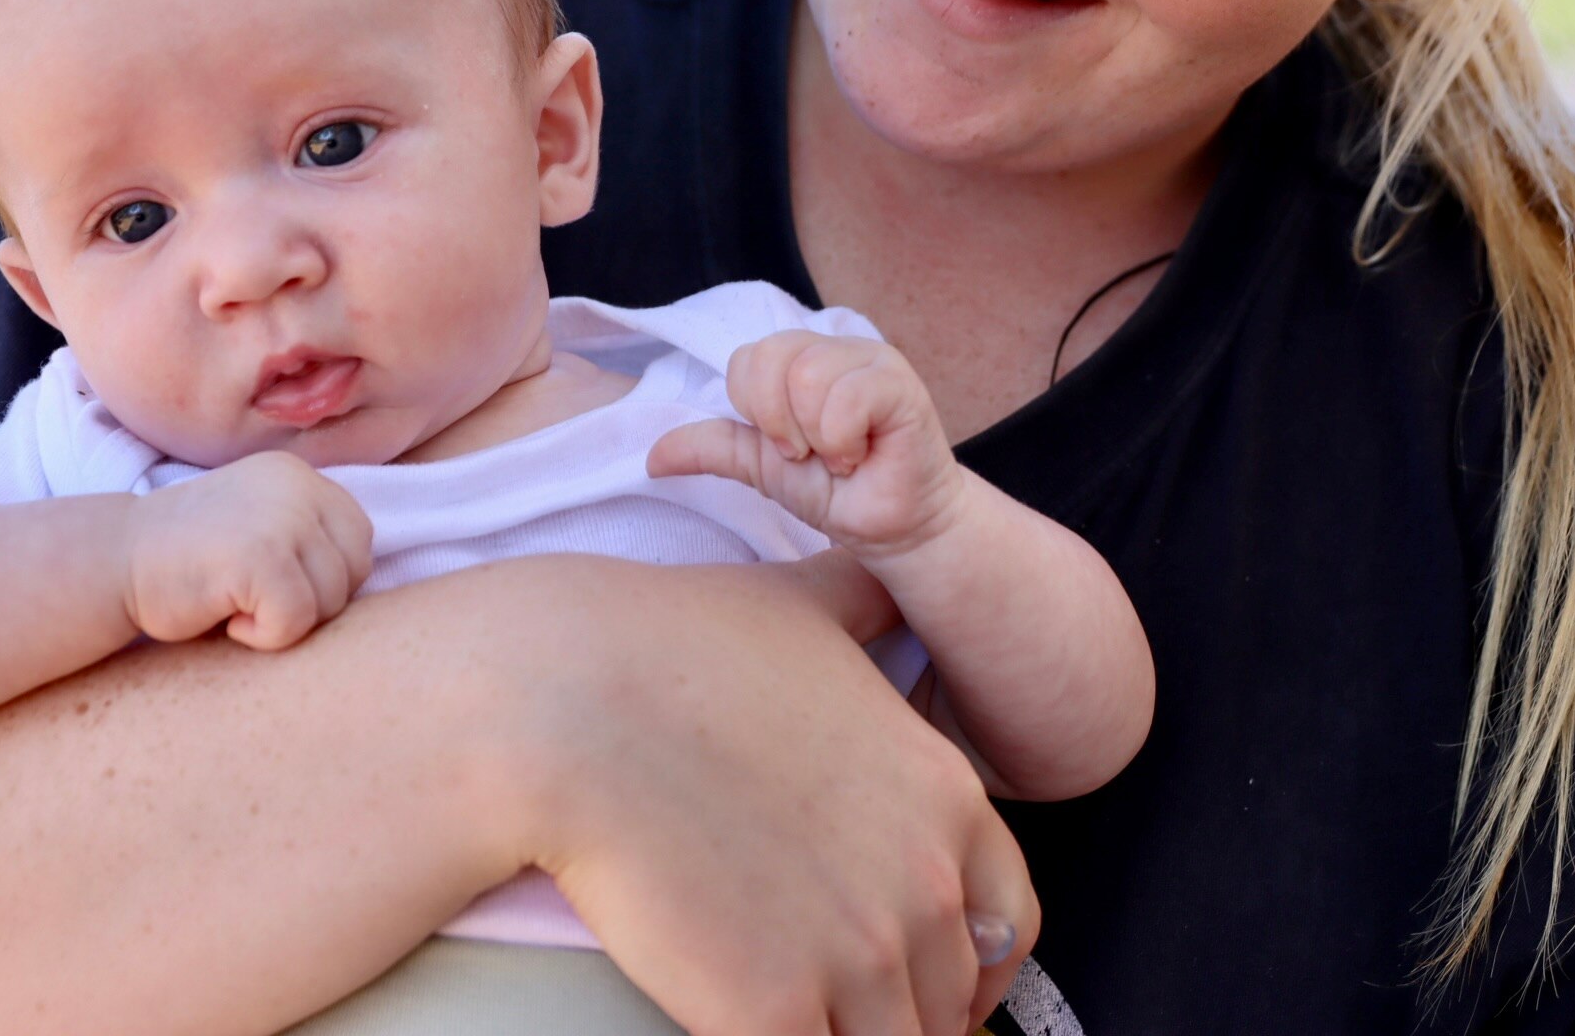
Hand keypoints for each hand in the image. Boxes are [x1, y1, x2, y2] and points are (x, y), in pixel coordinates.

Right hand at [123, 450, 372, 648]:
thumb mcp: (257, 525)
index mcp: (298, 476)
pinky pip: (297, 620)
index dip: (326, 579)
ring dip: (287, 620)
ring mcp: (282, 517)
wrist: (112, 562)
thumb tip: (368, 582)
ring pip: (332, 599)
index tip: (274, 585)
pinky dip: (265, 636)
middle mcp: (297, 485)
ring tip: (235, 603)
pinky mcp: (264, 555)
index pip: (357, 539)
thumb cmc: (185, 561)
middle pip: (355, 569)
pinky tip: (226, 617)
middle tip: (253, 599)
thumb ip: (307, 536)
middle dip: (314, 602)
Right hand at [501, 554, 1037, 1035]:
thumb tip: (884, 583)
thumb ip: (863, 606)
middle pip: (949, 1003)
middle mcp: (923, 882)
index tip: (929, 976)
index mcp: (945, 794)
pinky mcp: (774, 1011)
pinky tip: (745, 1025)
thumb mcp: (798, 605)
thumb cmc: (667, 647)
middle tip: (840, 1003)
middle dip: (903, 1011)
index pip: (1007, 925)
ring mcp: (855, 954)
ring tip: (794, 1016)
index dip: (970, 960)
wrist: (566, 705)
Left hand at [649, 331, 967, 558]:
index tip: (785, 448)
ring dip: (816, 436)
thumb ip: (713, 447)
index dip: (755, 409)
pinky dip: (842, 439)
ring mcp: (872, 360)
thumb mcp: (762, 467)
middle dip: (779, 423)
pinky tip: (861, 456)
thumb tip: (651, 457)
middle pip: (773, 358)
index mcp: (801, 359)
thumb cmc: (839, 493)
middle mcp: (837, 349)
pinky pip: (847, 395)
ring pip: (807, 375)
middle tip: (809, 453)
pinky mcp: (901, 382)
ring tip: (840, 456)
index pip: (748, 358)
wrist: (895, 529)